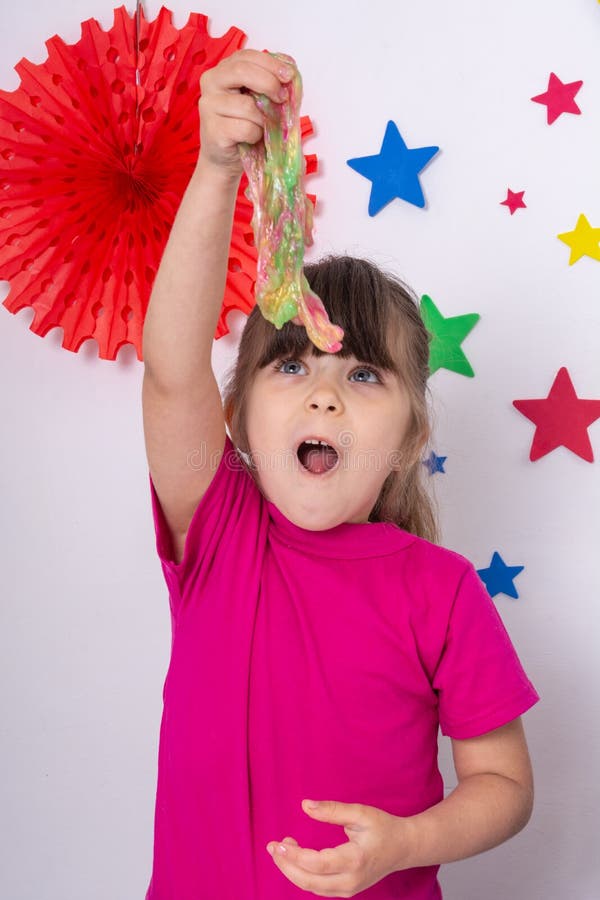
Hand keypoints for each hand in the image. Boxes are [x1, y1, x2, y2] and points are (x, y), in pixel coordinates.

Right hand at [197, 48, 293, 178]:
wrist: (226, 157)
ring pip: (247, 105)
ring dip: (264, 119)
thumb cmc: (244, 126)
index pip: (247, 56)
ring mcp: (209, 106)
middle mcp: (211, 83)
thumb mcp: (257, 100)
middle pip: (242, 71)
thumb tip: (290, 76)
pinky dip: (256, 134)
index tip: (289, 75)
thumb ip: (268, 84)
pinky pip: (245, 128)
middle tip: (282, 98)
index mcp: (223, 70)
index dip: (270, 63)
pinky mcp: (213, 130)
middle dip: (268, 83)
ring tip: (262, 127)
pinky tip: (252, 138)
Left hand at [266, 799, 415, 896]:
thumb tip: (305, 805)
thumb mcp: (360, 813)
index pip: (317, 864)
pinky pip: (318, 887)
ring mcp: (349, 890)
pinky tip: (295, 857)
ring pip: (311, 887)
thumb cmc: (383, 827)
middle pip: (309, 881)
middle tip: (272, 846)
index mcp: (355, 860)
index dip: (294, 855)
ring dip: (292, 871)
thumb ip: (332, 810)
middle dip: (286, 865)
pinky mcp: (346, 891)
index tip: (278, 841)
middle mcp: (351, 881)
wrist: (403, 848)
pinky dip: (302, 875)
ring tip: (281, 848)